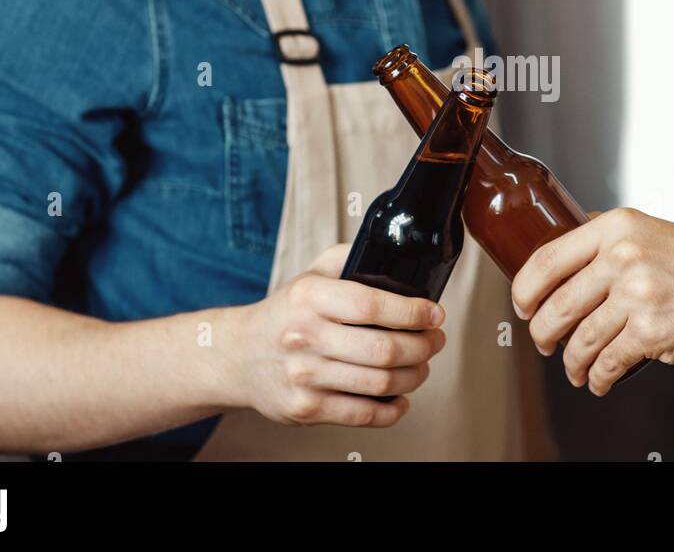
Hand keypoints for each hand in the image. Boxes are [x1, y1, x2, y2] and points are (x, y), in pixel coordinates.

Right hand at [225, 244, 446, 427]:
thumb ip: (350, 258)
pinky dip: (394, 409)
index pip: (372, 304)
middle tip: (434, 341)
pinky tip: (400, 398)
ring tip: (421, 365)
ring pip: (381, 383)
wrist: (238, 356)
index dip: (413, 311)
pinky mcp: (306, 409)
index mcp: (309, 297)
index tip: (434, 313)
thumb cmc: (286, 313)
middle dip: (423, 346)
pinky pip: (364, 414)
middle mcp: (305, 336)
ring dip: (415, 375)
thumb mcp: (311, 273)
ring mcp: (304, 376)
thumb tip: (395, 258)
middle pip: (384, 348)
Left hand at [511, 208, 673, 394]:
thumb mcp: (648, 229)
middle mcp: (623, 257)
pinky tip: (598, 380)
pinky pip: (608, 362)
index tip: (521, 306)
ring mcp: (637, 295)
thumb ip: (605, 235)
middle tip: (543, 343)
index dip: (524, 290)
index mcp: (616, 227)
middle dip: (542, 334)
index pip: (547, 259)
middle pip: (556, 306)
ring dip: (571, 363)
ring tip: (574, 369)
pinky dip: (597, 378)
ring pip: (580, 340)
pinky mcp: (651, 332)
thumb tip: (562, 246)